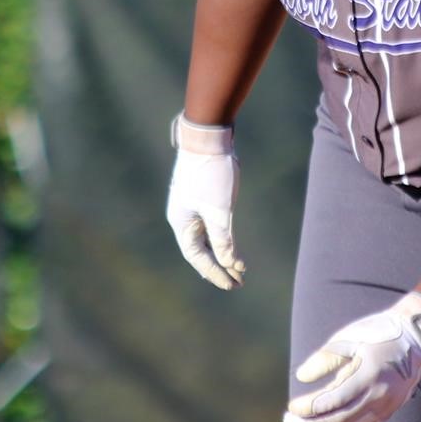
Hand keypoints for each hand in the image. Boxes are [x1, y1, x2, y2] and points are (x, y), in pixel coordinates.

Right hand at [166, 115, 245, 289]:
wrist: (208, 136)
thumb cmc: (210, 173)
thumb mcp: (219, 210)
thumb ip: (223, 239)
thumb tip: (230, 264)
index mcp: (182, 223)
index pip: (198, 257)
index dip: (214, 273)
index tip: (232, 285)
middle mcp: (183, 217)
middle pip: (200, 251)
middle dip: (219, 267)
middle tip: (238, 283)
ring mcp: (191, 206)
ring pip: (206, 238)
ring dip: (222, 253)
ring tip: (238, 269)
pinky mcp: (201, 196)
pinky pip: (210, 225)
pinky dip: (221, 237)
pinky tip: (231, 245)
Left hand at [283, 292, 420, 421]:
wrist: (414, 338)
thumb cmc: (375, 333)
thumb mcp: (348, 338)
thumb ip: (325, 358)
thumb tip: (301, 378)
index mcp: (368, 373)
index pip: (333, 401)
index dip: (309, 408)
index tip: (291, 407)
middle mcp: (379, 394)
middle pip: (340, 419)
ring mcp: (387, 405)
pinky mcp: (389, 410)